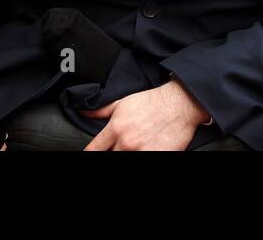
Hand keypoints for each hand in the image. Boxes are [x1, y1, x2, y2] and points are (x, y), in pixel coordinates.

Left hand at [80, 79, 209, 150]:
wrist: (179, 104)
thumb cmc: (152, 102)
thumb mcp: (122, 103)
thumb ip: (101, 111)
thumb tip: (83, 112)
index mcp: (116, 129)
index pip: (94, 150)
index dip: (91, 153)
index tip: (94, 152)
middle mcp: (126, 143)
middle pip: (111, 156)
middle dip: (114, 151)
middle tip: (122, 145)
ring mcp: (142, 152)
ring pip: (125, 159)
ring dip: (127, 153)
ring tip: (136, 146)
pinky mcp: (156, 156)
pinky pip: (145, 160)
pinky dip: (144, 154)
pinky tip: (146, 148)